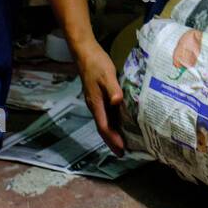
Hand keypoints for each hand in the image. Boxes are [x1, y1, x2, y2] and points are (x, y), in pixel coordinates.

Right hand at [76, 40, 124, 154]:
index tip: (121, 149)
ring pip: (104, 122)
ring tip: (122, 143)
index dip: (112, 139)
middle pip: (103, 128)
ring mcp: (95, 102)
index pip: (104, 126)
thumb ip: (112, 89)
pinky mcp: (98, 96)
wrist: (85, 53)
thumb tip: (117, 102)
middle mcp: (94, 106)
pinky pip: (105, 114)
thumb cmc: (97, 63)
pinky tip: (119, 123)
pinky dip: (112, 123)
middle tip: (122, 153)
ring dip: (112, 134)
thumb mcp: (107, 75)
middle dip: (111, 141)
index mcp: (95, 103)